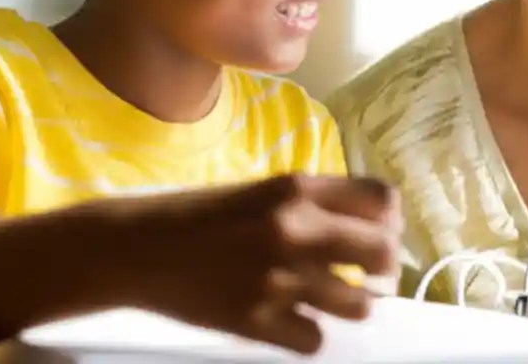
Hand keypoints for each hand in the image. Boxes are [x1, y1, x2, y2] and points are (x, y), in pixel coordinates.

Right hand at [116, 174, 400, 353]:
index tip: (380, 235)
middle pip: (383, 253)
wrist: (137, 248)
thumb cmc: (200, 215)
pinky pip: (315, 339)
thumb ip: (314, 202)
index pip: (383, 200)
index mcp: (297, 188)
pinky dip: (307, 334)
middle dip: (384, 269)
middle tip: (369, 277)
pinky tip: (288, 320)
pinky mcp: (258, 320)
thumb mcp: (262, 191)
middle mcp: (295, 228)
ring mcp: (278, 277)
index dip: (390, 222)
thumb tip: (371, 227)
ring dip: (349, 305)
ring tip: (327, 299)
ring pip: (358, 305)